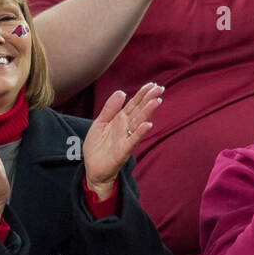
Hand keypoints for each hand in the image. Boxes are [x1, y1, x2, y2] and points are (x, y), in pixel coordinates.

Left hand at [82, 83, 162, 198]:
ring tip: (156, 101)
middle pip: (139, 111)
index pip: (134, 104)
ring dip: (148, 112)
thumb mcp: (99, 123)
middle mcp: (126, 128)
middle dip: (149, 99)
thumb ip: (109, 109)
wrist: (93, 169)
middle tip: (160, 89)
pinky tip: (147, 125)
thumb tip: (121, 91)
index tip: (153, 85)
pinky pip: (133, 140)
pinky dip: (140, 132)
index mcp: (120, 120)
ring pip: (139, 122)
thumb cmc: (97, 147)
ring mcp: (126, 138)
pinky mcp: (123, 151)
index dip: (142, 94)